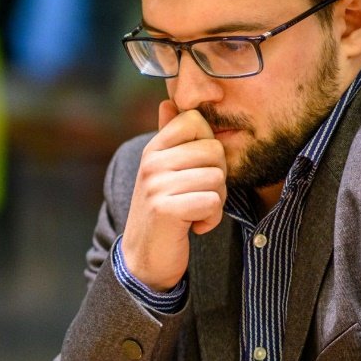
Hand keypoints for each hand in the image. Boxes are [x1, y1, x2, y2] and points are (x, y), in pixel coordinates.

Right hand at [120, 100, 226, 290]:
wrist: (143, 259)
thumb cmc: (162, 212)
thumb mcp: (162, 171)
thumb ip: (169, 138)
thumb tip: (167, 102)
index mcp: (153, 149)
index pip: (196, 121)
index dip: (208, 147)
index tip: (195, 170)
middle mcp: (152, 162)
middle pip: (214, 151)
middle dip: (217, 178)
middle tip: (196, 197)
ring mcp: (156, 185)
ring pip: (217, 178)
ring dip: (215, 202)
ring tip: (193, 212)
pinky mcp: (165, 209)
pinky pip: (213, 202)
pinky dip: (210, 219)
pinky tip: (193, 227)